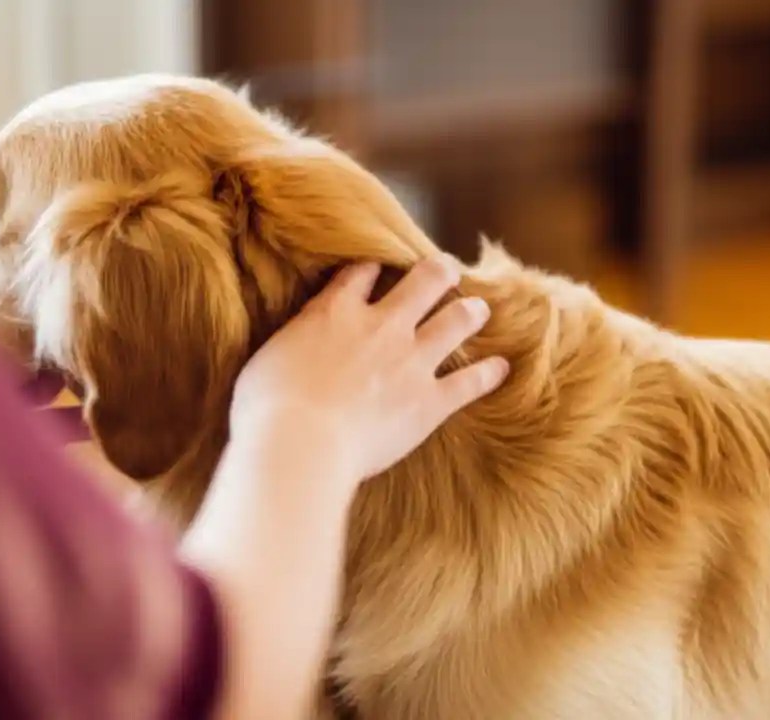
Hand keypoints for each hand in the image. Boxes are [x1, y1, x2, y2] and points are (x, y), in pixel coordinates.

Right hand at [229, 255, 508, 485]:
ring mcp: (410, 362)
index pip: (361, 273)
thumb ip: (293, 345)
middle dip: (438, 272)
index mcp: (335, 312)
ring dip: (471, 311)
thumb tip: (294, 348)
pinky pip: (470, 382)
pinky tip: (502, 368)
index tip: (378, 268)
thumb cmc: (268, 410)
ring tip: (480, 308)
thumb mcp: (267, 360)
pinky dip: (488, 374)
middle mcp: (380, 326)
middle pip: (423, 282)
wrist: (300, 445)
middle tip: (445, 270)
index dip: (373, 267)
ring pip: (455, 321)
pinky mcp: (429, 402)